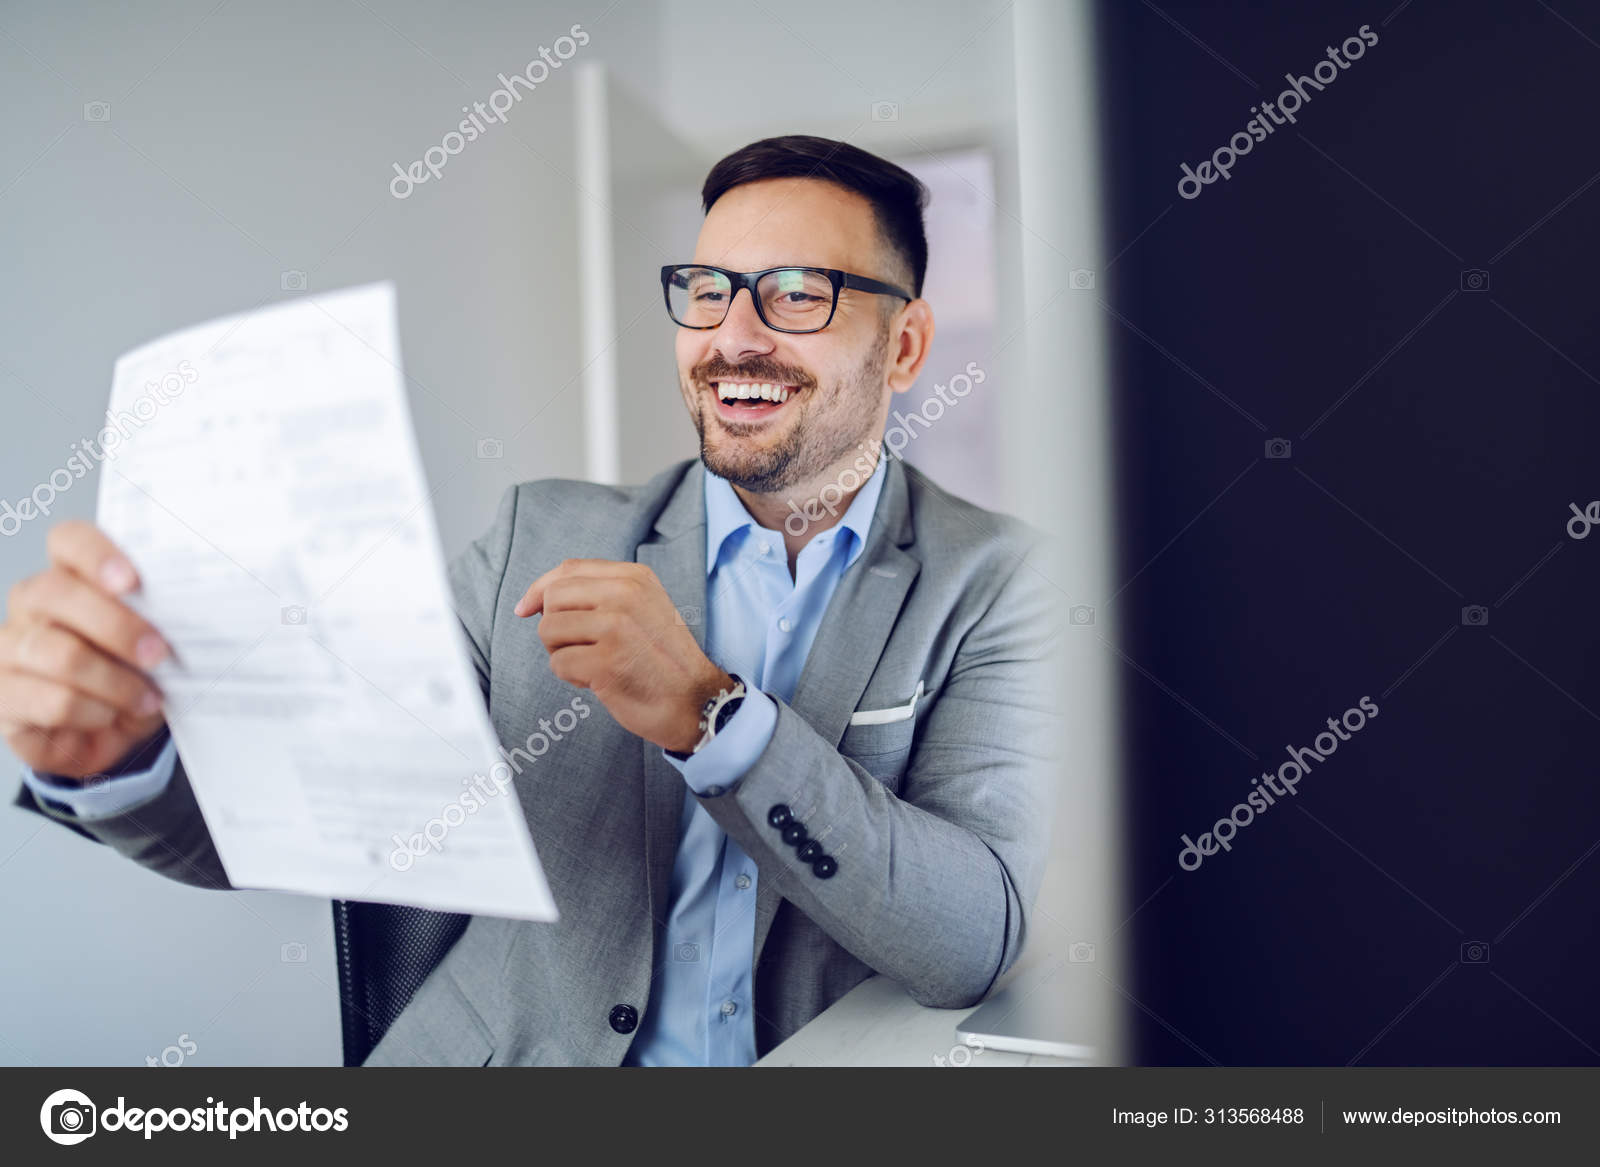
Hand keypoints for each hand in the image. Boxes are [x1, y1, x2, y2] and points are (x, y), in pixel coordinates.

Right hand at [0, 521, 169, 779]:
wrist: (109, 733)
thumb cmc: (133, 674)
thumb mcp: (154, 642)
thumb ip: (161, 618)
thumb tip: (194, 609)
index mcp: (72, 576)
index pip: (69, 541)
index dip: (97, 554)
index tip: (133, 581)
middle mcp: (32, 605)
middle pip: (57, 593)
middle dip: (118, 626)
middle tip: (159, 654)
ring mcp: (10, 648)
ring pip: (61, 654)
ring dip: (116, 682)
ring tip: (146, 699)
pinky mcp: (4, 696)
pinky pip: (54, 702)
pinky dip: (95, 713)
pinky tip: (110, 717)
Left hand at [514, 559, 730, 752]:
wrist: (696, 701)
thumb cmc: (663, 660)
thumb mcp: (643, 607)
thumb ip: (603, 593)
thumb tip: (540, 596)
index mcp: (634, 577)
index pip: (569, 570)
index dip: (539, 589)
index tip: (525, 608)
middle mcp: (625, 595)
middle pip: (552, 599)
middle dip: (554, 627)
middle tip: (579, 646)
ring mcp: (616, 627)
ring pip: (548, 631)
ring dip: (561, 653)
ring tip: (592, 663)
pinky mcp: (606, 662)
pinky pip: (558, 664)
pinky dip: (571, 677)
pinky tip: (598, 681)